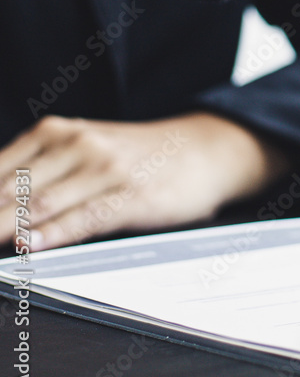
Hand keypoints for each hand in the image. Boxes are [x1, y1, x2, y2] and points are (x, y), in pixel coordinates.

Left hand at [0, 113, 288, 250]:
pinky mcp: (132, 196)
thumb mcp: (84, 146)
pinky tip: (31, 245)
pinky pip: (84, 218)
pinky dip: (52, 234)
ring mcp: (107, 169)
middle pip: (10, 190)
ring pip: (39, 204)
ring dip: (6, 228)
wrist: (203, 150)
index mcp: (59, 131)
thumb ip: (37, 171)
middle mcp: (80, 144)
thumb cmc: (139, 154)